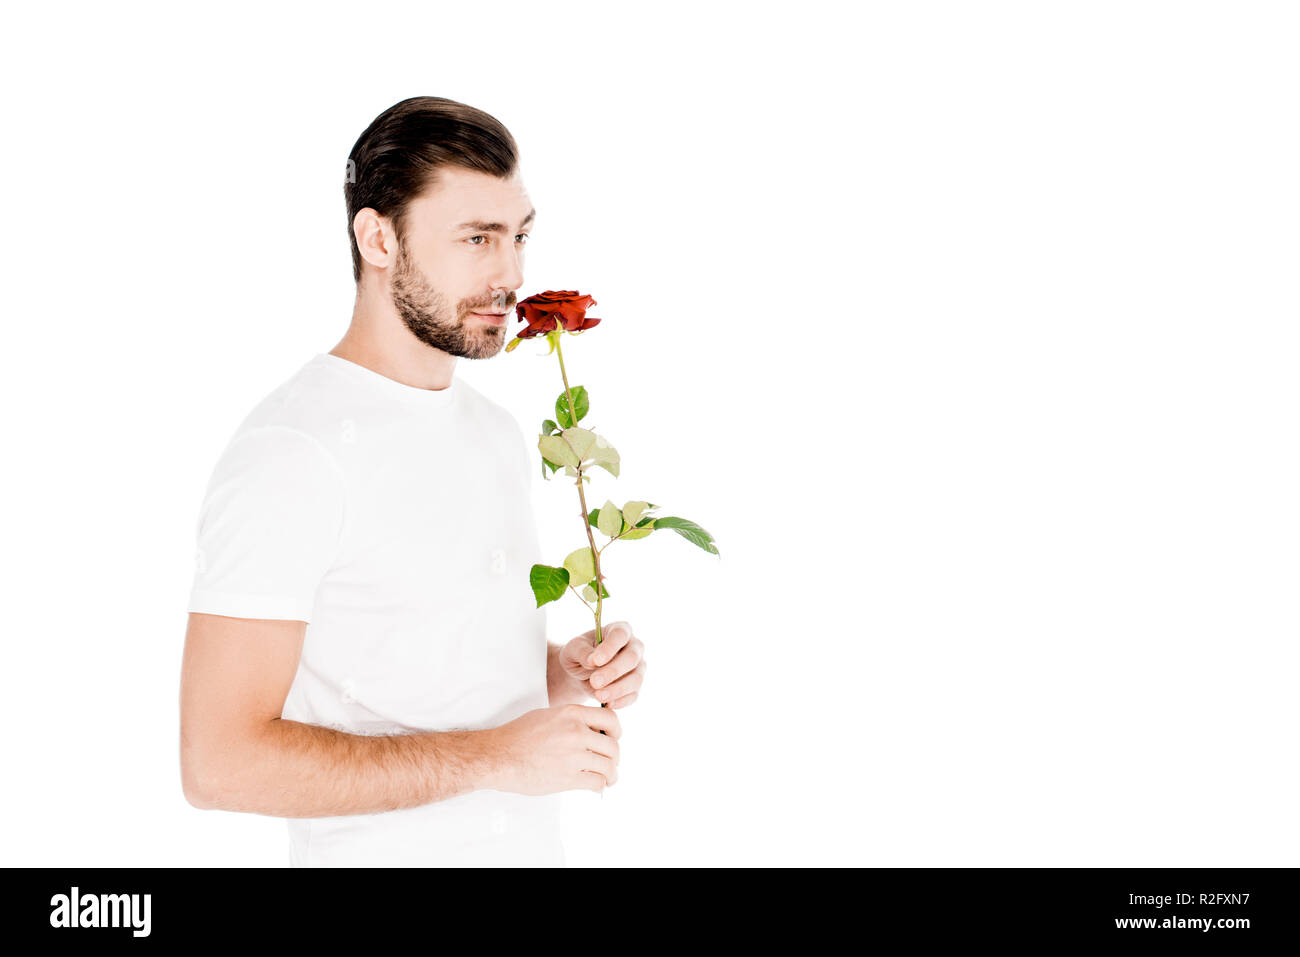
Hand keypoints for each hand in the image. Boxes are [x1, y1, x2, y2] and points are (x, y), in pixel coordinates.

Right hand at [486, 704, 620, 794]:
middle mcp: (575, 732)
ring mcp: (573, 756)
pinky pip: (597, 782)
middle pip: (613, 746)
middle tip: (610, 762)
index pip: (611, 720)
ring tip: (609, 778)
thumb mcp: (547, 715)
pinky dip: (601, 785)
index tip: (614, 738)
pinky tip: (596, 785)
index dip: (616, 731)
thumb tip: (592, 728)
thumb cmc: (518, 736)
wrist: (498, 757)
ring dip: (611, 774)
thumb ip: (572, 719)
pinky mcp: (568, 778)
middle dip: (614, 756)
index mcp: (571, 714)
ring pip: (608, 766)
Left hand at [559, 620, 646, 708]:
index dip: (610, 647)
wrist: (580, 672)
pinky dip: (621, 701)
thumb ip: (582, 651)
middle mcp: (634, 647)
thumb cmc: (579, 654)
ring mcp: (638, 667)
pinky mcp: (635, 686)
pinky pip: (634, 695)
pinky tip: (607, 704)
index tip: (596, 660)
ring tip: (598, 696)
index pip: (620, 634)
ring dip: (617, 689)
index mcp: (620, 630)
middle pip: (631, 658)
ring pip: (636, 678)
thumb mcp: (573, 649)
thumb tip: (592, 660)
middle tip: (594, 681)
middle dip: (613, 671)